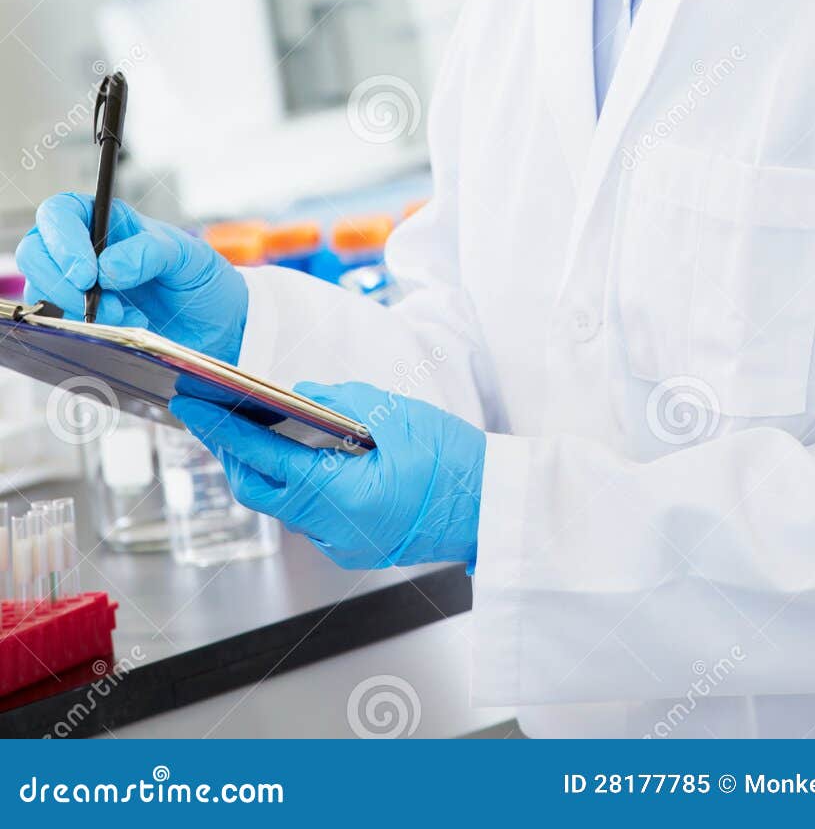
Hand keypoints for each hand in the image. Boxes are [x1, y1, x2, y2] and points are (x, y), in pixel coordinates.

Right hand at [15, 194, 248, 365]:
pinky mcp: (79, 322)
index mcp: (109, 223)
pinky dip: (80, 331)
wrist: (217, 330)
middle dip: (59, 279)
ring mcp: (78, 289)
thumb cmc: (202, 282)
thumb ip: (152, 252)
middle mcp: (86, 252)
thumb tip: (109, 267)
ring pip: (40, 290)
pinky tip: (119, 329)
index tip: (86, 272)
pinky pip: (56, 325)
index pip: (62, 212)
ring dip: (73, 309)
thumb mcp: (190, 257)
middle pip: (36, 251)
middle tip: (96, 300)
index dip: (62, 237)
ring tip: (124, 316)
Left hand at [169, 380, 485, 571]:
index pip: (266, 461)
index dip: (225, 432)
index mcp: (344, 498)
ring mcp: (341, 542)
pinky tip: (296, 449)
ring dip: (263, 463)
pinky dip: (292, 478)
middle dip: (232, 449)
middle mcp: (334, 531)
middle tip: (210, 410)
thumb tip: (297, 397)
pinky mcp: (351, 542)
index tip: (195, 405)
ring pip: (282, 502)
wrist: (494, 510)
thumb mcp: (400, 417)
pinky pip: (307, 509)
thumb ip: (342, 404)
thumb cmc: (457, 465)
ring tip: (248, 422)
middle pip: (262, 489)